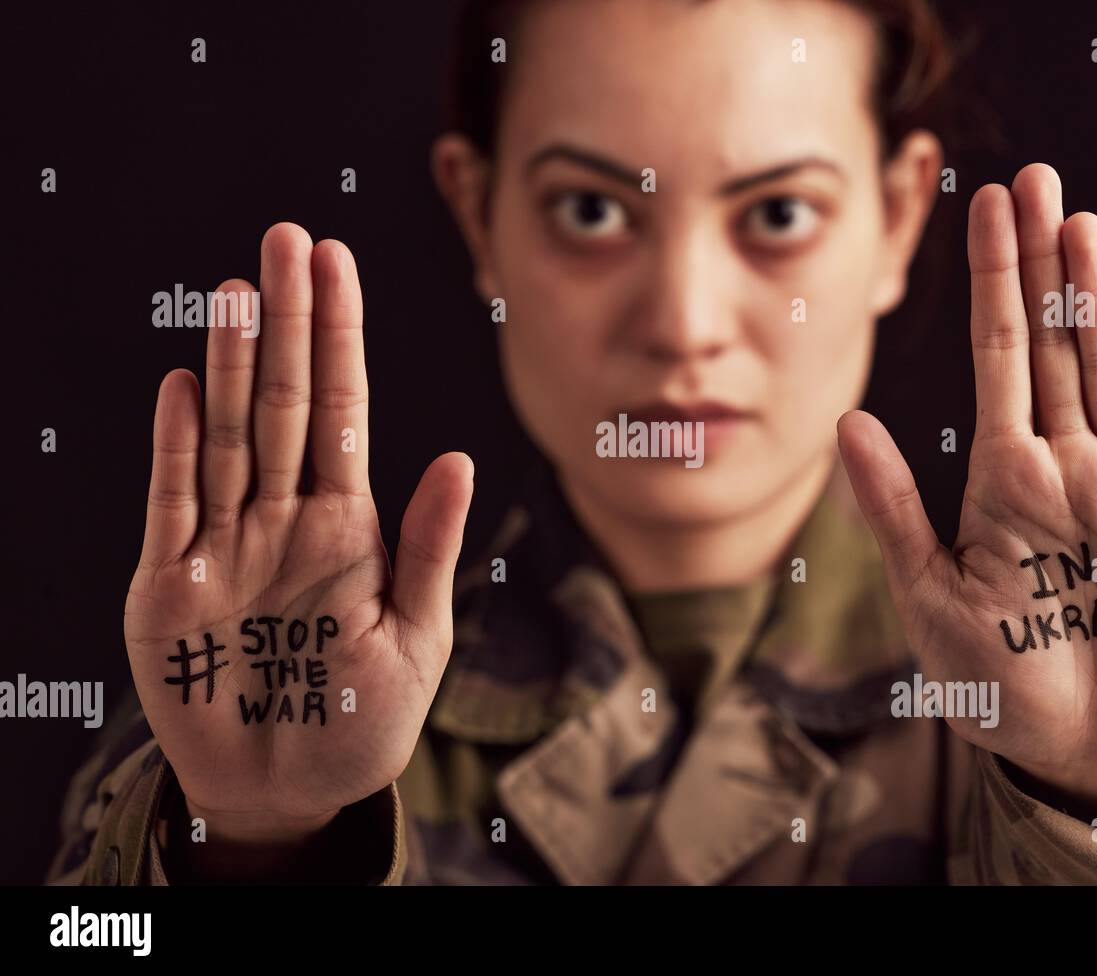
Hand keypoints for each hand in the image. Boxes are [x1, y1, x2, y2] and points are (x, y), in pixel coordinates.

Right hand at [125, 224, 472, 846]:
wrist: (288, 793)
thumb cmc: (361, 722)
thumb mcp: (415, 639)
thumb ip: (429, 548)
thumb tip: (458, 456)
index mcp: (349, 527)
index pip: (343, 411)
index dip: (339, 337)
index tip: (336, 264)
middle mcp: (284, 520)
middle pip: (285, 403)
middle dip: (288, 323)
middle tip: (286, 240)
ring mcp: (224, 546)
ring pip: (229, 436)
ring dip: (234, 364)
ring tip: (239, 291)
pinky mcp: (168, 584)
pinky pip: (171, 500)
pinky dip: (174, 444)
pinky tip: (186, 382)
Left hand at [838, 164, 1096, 808]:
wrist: (1068, 746)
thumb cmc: (993, 679)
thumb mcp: (928, 591)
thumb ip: (890, 508)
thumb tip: (846, 422)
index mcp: (1000, 478)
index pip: (995, 357)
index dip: (993, 280)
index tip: (986, 207)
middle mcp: (1062, 468)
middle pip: (1050, 344)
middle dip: (1042, 263)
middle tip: (1037, 177)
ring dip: (1096, 299)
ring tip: (1083, 222)